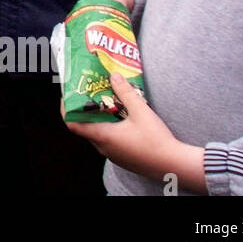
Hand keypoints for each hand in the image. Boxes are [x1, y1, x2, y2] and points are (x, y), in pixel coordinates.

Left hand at [65, 74, 205, 189]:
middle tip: (90, 93)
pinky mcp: (123, 157)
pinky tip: (122, 117)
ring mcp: (113, 154)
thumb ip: (125, 92)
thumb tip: (114, 75)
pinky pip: (109, 141)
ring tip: (107, 101)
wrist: (175, 166)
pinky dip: (109, 127)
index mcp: (103, 136)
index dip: (67, 109)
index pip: (72, 124)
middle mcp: (104, 147)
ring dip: (99, 118)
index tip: (68, 96)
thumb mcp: (141, 111)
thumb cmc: (156, 141)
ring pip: (98, 134)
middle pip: (85, 127)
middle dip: (85, 109)